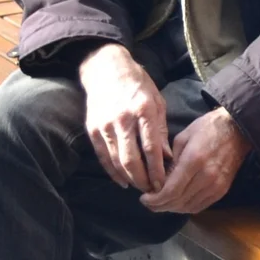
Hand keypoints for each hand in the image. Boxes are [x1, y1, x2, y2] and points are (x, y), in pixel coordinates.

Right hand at [78, 44, 169, 192]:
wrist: (106, 68)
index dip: (158, 170)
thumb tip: (167, 158)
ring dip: (129, 178)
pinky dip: (113, 172)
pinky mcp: (92, 129)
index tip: (164, 184)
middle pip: (132, 160)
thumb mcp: (157, 101)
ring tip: (140, 187)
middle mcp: (123, 119)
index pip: (151, 148)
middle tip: (152, 190)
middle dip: (143, 179)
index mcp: (143, 110)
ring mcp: (105, 125)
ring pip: (117, 161)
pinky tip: (122, 181)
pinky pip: (103, 157)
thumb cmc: (137, 84)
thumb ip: (161, 130)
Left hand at [140, 109, 250, 213]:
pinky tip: (177, 203)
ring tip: (160, 202)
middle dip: (160, 205)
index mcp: (193, 160)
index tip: (144, 198)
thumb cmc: (207, 128)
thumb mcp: (182, 138)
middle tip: (149, 202)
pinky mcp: (222, 190)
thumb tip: (160, 181)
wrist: (237, 130)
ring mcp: (216, 186)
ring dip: (172, 208)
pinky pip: (200, 206)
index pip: (171, 190)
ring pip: (188, 207)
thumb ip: (170, 161)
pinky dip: (186, 207)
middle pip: (178, 202)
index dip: (155, 199)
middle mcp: (206, 177)